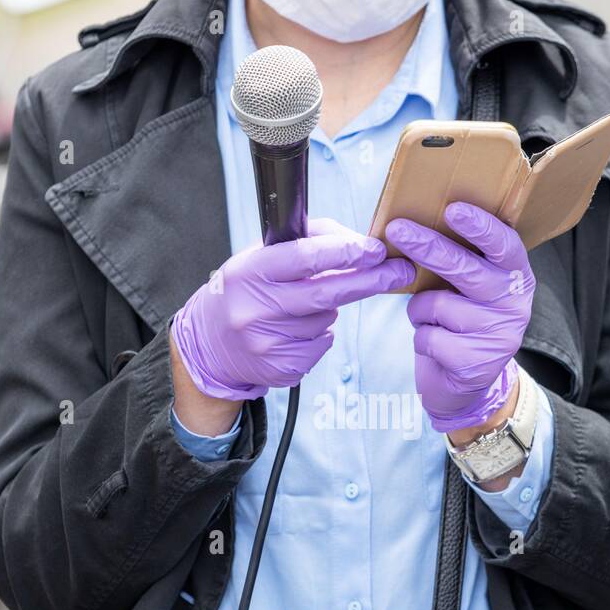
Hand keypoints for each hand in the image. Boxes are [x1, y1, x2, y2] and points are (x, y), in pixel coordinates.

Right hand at [171, 218, 415, 400]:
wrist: (209, 344)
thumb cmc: (247, 289)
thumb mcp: (262, 256)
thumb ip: (308, 242)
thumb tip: (360, 242)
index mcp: (250, 272)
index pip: (305, 257)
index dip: (345, 252)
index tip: (376, 248)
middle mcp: (256, 309)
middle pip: (327, 292)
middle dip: (370, 280)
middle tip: (400, 271)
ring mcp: (268, 342)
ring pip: (326, 318)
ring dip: (328, 308)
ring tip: (298, 306)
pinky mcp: (281, 368)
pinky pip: (322, 343)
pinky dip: (320, 333)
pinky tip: (295, 329)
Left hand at [385, 202, 534, 432]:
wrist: (467, 383)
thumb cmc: (462, 319)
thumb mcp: (470, 287)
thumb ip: (460, 260)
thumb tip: (414, 225)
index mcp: (516, 277)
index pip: (504, 245)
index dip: (480, 227)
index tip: (453, 209)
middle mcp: (513, 304)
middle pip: (465, 269)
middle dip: (427, 247)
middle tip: (397, 230)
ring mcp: (498, 336)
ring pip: (437, 305)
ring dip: (420, 310)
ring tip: (431, 319)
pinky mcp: (475, 364)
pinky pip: (428, 337)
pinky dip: (421, 338)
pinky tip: (437, 345)